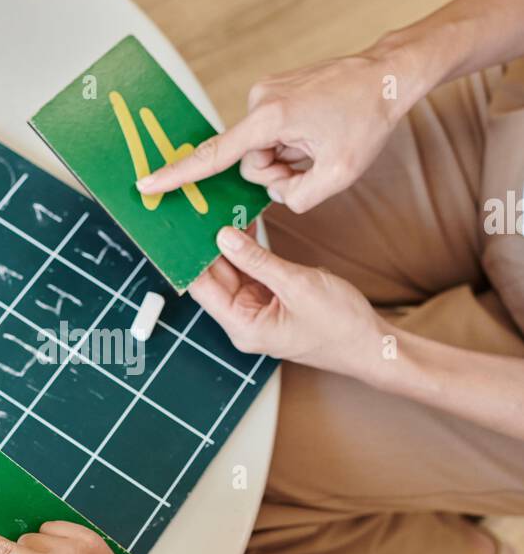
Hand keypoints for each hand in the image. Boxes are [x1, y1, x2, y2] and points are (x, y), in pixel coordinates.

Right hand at [137, 47, 405, 213]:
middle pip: (251, 162)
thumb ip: (297, 198)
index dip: (179, 174)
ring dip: (289, 158)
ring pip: (262, 150)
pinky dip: (293, 143)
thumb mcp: (339, 175)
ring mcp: (265, 93)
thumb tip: (276, 194)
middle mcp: (259, 100)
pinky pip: (272, 134)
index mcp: (269, 118)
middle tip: (316, 160)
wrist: (385, 75)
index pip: (214, 156)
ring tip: (320, 142)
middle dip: (280, 171)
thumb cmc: (367, 118)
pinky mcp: (273, 92)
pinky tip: (317, 132)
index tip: (148, 182)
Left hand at [191, 227, 382, 376]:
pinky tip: (246, 225)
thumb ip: (258, 260)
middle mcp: (245, 322)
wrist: (371, 344)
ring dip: (231, 244)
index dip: (190, 258)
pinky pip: (253, 273)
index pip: (203, 289)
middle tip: (204, 209)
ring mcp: (258, 312)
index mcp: (244, 327)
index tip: (182, 228)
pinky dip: (250, 252)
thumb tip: (224, 237)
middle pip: (215, 279)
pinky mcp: (272, 302)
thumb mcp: (297, 285)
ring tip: (223, 210)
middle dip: (210, 245)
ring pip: (234, 273)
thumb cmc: (340, 326)